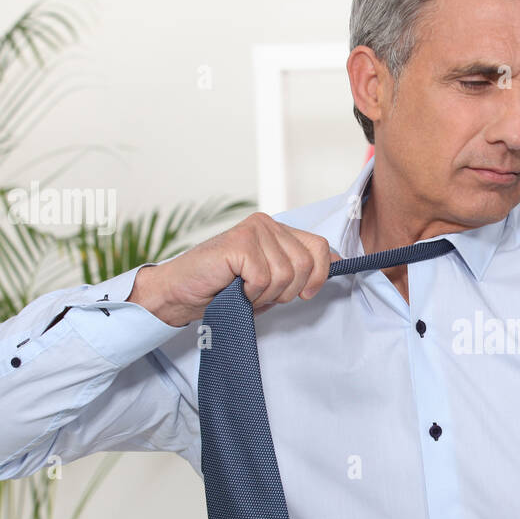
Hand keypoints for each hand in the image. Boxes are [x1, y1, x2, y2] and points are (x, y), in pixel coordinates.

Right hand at [128, 212, 340, 325]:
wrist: (180, 293)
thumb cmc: (223, 289)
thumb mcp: (271, 281)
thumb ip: (299, 270)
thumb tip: (339, 263)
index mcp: (278, 230)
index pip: (320, 247)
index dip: (320, 275)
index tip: (305, 293)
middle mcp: (267, 224)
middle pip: (306, 264)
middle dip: (288, 291)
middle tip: (262, 294)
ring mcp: (253, 230)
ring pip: (286, 274)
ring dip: (267, 294)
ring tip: (246, 291)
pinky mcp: (240, 243)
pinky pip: (264, 279)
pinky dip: (251, 293)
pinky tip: (235, 288)